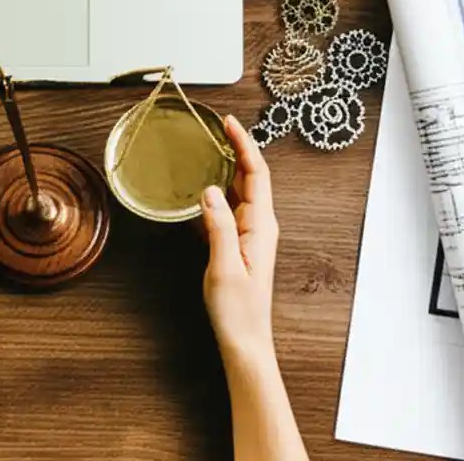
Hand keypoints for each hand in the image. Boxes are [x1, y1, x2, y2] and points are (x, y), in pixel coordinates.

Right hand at [200, 116, 279, 363]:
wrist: (245, 341)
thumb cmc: (237, 311)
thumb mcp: (222, 267)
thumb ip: (217, 227)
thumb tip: (208, 189)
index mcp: (260, 226)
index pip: (257, 174)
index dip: (244, 145)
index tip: (229, 123)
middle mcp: (260, 226)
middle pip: (251, 176)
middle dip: (237, 147)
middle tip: (217, 126)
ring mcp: (251, 234)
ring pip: (241, 190)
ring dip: (228, 166)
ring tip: (210, 147)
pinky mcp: (240, 243)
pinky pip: (231, 207)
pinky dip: (219, 189)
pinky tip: (203, 186)